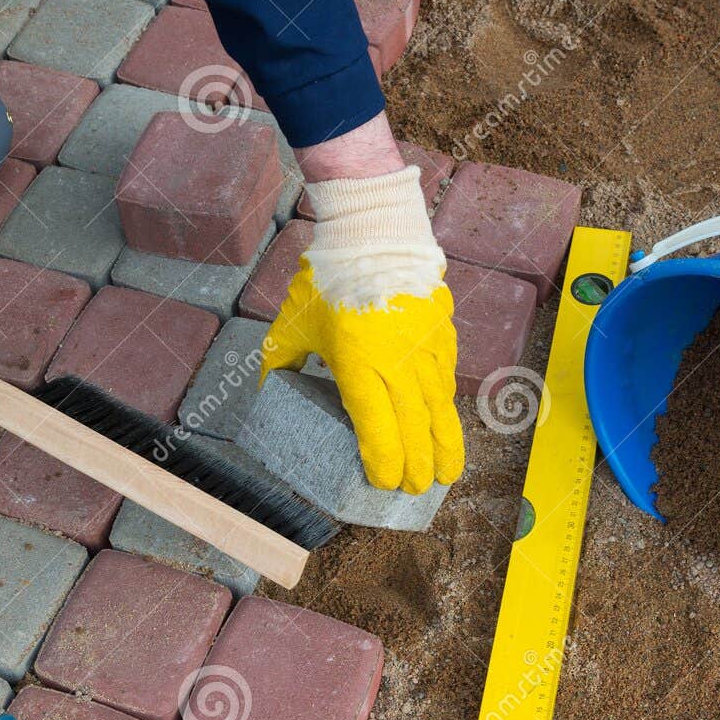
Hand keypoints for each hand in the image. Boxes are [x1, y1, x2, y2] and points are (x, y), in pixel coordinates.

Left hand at [262, 128, 462, 494]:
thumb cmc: (329, 276)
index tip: (385, 482)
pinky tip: (447, 424)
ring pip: (439, 407)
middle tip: (417, 490)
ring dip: (445, 444)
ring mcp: (425, 346)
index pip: (378, 425)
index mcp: (359, 361)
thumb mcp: (293, 320)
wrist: (374, 228)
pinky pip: (447, 379)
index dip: (385, 459)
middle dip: (418, 464)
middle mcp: (398, 359)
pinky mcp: (442, 332)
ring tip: (447, 473)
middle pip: (414, 425)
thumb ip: (282, 358)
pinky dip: (447, 407)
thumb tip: (271, 389)